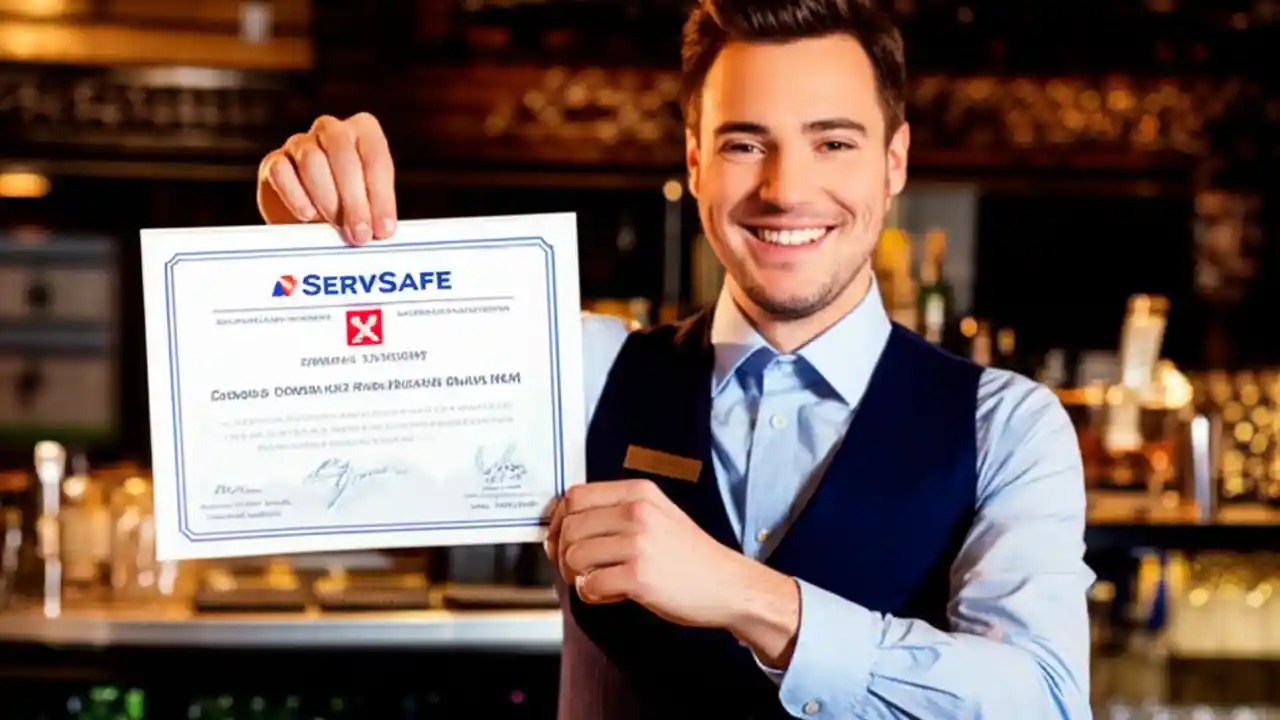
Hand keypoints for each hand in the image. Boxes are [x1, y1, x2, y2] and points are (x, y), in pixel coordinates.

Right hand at [257, 112, 396, 245]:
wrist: (309, 220)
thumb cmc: (349, 209)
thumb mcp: (371, 208)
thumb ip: (377, 213)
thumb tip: (383, 230)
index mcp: (364, 131)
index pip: (375, 155)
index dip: (381, 195)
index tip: (383, 229)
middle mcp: (331, 130)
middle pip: (342, 153)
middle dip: (354, 199)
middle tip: (360, 234)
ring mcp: (299, 143)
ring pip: (311, 160)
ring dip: (327, 199)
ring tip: (336, 227)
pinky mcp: (273, 162)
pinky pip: (281, 171)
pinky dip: (296, 196)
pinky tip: (307, 216)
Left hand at [545, 479, 784, 633]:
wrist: (727, 585)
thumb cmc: (689, 555)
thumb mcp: (657, 515)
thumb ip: (617, 512)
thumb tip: (564, 523)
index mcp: (639, 492)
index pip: (575, 495)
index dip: (557, 520)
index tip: (558, 539)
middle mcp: (638, 512)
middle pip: (570, 526)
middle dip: (563, 553)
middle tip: (575, 569)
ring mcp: (639, 543)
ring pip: (575, 556)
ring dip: (577, 576)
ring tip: (597, 581)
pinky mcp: (640, 576)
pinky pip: (590, 585)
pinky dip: (592, 594)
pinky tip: (611, 594)